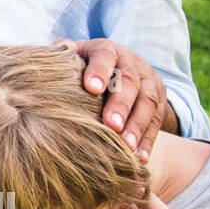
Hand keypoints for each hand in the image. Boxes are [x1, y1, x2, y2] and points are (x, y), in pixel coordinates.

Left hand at [58, 37, 166, 160]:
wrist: (119, 69)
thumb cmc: (83, 67)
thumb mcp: (73, 57)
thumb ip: (62, 57)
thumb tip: (49, 57)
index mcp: (106, 50)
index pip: (104, 55)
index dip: (99, 71)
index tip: (91, 89)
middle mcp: (131, 62)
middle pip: (130, 81)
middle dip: (121, 104)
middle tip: (111, 125)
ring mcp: (149, 81)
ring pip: (148, 102)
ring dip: (138, 126)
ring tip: (127, 147)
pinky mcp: (160, 101)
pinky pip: (158, 121)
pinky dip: (149, 141)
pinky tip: (141, 158)